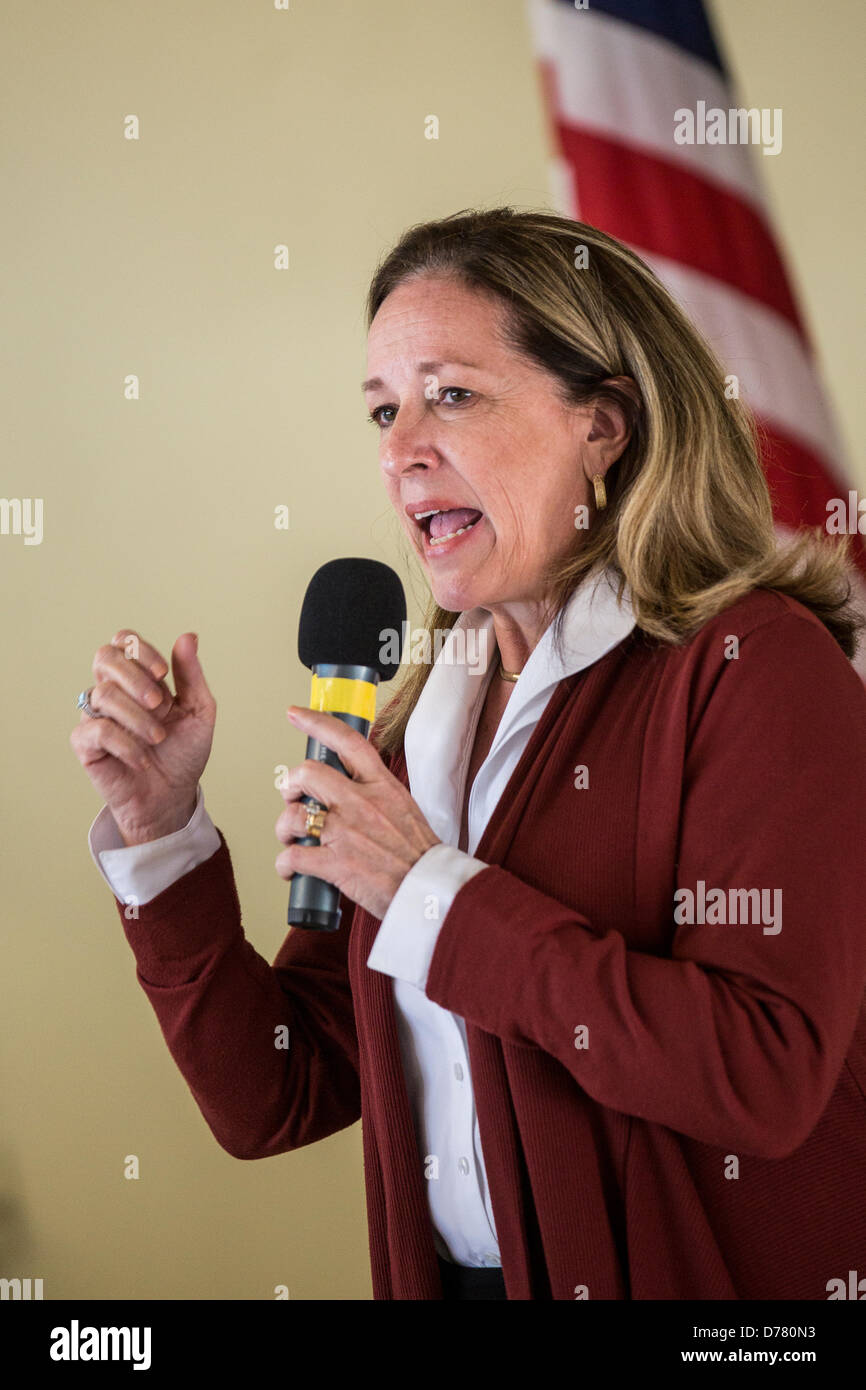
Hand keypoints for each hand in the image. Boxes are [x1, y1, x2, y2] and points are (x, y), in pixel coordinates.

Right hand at [70, 629, 216, 844]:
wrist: (173, 796)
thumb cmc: (184, 752)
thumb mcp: (198, 711)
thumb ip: (191, 675)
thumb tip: (188, 636)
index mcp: (139, 677)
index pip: (124, 641)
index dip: (141, 650)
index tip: (163, 673)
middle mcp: (113, 690)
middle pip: (105, 657)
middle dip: (135, 677)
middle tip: (160, 705)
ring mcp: (96, 715)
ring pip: (104, 695)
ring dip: (138, 718)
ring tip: (158, 739)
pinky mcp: (85, 743)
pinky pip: (97, 730)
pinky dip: (126, 745)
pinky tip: (141, 761)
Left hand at [275, 706, 440, 919]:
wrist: (430, 891)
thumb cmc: (419, 855)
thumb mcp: (404, 807)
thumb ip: (376, 794)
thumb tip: (349, 791)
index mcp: (381, 786)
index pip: (347, 742)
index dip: (317, 723)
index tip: (295, 714)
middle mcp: (361, 803)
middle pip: (308, 773)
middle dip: (290, 784)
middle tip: (292, 797)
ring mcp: (346, 832)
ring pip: (294, 814)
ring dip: (284, 827)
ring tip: (290, 838)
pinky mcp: (335, 864)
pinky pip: (293, 856)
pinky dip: (284, 864)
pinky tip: (290, 870)